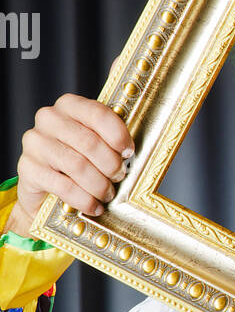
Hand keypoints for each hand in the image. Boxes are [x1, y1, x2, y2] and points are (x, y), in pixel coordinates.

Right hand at [8, 94, 133, 237]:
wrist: (44, 189)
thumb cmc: (75, 161)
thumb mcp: (92, 145)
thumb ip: (107, 140)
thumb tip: (130, 155)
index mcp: (69, 105)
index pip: (98, 114)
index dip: (118, 135)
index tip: (129, 153)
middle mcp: (48, 119)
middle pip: (89, 142)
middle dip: (110, 164)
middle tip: (120, 177)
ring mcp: (35, 143)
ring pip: (77, 165)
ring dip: (99, 184)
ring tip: (108, 194)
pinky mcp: (27, 168)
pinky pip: (64, 186)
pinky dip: (84, 200)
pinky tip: (94, 206)